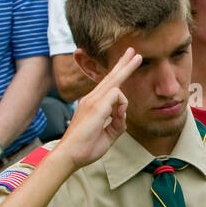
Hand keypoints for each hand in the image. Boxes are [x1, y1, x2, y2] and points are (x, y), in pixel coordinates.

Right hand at [54, 48, 140, 168]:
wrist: (70, 155)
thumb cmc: (86, 148)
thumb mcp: (108, 135)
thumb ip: (118, 123)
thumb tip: (124, 113)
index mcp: (93, 105)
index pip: (108, 86)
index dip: (118, 75)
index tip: (127, 65)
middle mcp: (92, 99)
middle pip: (111, 77)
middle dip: (123, 63)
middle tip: (133, 51)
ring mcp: (92, 101)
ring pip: (114, 80)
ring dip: (126, 68)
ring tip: (136, 56)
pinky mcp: (96, 106)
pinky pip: (117, 96)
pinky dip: (122, 105)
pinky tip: (118, 115)